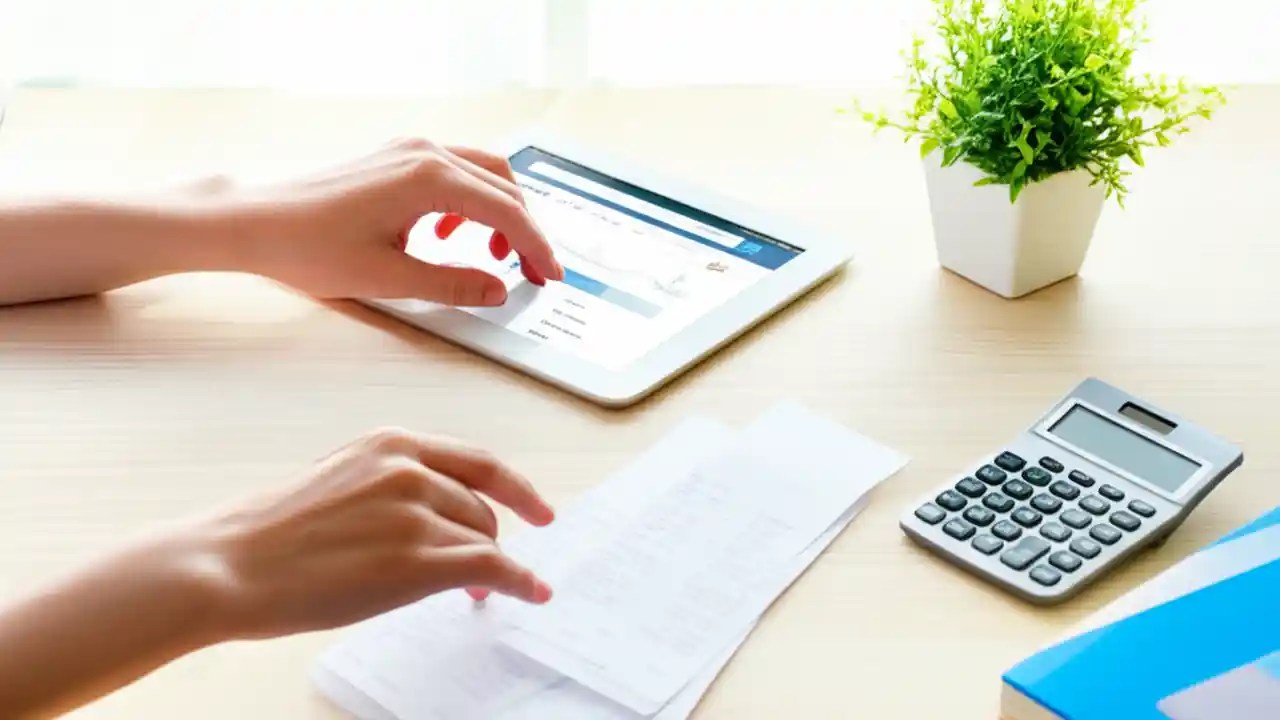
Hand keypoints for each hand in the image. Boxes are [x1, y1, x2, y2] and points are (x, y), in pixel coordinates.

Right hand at [0, 429, 554, 716]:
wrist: (229, 564)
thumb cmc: (269, 533)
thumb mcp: (340, 482)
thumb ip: (390, 487)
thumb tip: (431, 515)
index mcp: (390, 444)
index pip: (477, 462)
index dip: (516, 488)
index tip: (538, 508)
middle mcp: (410, 469)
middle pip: (481, 508)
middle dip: (487, 539)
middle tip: (485, 569)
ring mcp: (416, 513)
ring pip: (482, 539)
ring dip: (488, 567)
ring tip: (477, 591)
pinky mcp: (418, 559)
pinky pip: (491, 565)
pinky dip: (519, 580)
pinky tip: (528, 591)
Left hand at [238, 138, 564, 305]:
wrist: (256, 222)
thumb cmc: (308, 245)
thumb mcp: (390, 278)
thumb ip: (453, 284)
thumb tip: (496, 289)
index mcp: (429, 179)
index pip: (506, 210)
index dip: (536, 246)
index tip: (551, 274)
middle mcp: (424, 154)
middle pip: (504, 185)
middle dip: (526, 229)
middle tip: (536, 270)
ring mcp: (409, 151)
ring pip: (483, 173)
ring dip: (501, 211)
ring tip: (498, 254)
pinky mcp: (395, 158)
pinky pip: (455, 172)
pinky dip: (471, 201)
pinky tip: (451, 234)